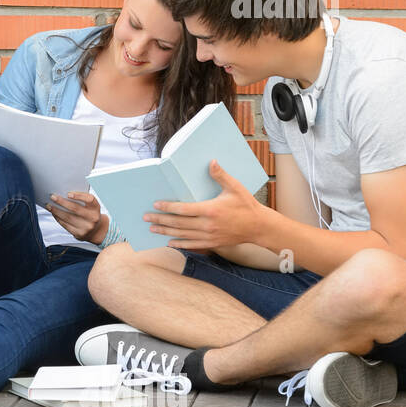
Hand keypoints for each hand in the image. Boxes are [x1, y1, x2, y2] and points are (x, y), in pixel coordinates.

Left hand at [47, 191, 108, 244]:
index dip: (79, 196)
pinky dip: (58, 218)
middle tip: (52, 196)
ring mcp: (86, 227)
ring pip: (68, 217)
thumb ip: (80, 200)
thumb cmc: (89, 214)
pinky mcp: (79, 234)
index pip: (89, 199)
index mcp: (96, 207)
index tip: (68, 193)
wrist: (96, 231)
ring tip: (49, 205)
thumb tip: (62, 194)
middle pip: (75, 209)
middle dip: (62, 202)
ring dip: (56, 211)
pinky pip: (66, 225)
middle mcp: (93, 218)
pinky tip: (53, 213)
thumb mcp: (90, 206)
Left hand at [145, 160, 267, 250]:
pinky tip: (169, 242)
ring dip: (165, 231)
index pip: (183, 209)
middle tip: (146, 217)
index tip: (155, 205)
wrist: (259, 226)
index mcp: (210, 210)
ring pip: (182, 234)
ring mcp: (209, 236)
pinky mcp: (212, 243)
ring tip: (152, 228)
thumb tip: (211, 161)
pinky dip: (179, 244)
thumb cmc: (246, 205)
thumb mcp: (235, 188)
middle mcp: (207, 224)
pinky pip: (192, 245)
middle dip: (160, 220)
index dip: (167, 207)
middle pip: (178, 223)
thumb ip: (220, 175)